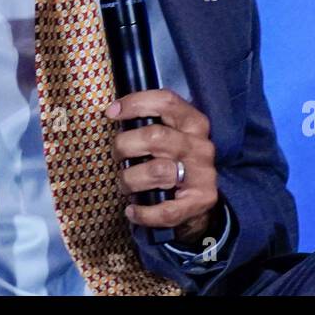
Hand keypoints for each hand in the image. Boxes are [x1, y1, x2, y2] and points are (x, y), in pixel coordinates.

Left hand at [107, 89, 220, 247]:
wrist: (199, 202)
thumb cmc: (174, 161)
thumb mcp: (171, 135)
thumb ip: (151, 123)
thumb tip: (114, 112)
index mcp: (193, 123)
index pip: (166, 102)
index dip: (136, 103)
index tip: (112, 113)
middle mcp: (200, 146)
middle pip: (155, 136)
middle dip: (125, 145)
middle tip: (117, 154)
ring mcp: (202, 174)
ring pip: (157, 171)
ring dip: (130, 179)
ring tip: (124, 184)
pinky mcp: (200, 202)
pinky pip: (166, 210)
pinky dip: (143, 212)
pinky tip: (132, 211)